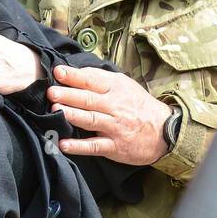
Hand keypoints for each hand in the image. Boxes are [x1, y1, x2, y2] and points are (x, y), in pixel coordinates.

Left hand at [48, 65, 172, 165]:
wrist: (165, 131)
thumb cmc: (139, 105)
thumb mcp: (125, 86)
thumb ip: (101, 79)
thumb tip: (78, 71)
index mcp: (116, 89)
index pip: (93, 80)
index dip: (74, 76)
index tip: (57, 72)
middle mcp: (115, 107)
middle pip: (88, 100)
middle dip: (68, 95)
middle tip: (51, 92)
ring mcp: (115, 127)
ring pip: (90, 120)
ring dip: (71, 115)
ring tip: (54, 111)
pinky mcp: (115, 146)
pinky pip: (95, 146)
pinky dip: (79, 146)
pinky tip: (63, 144)